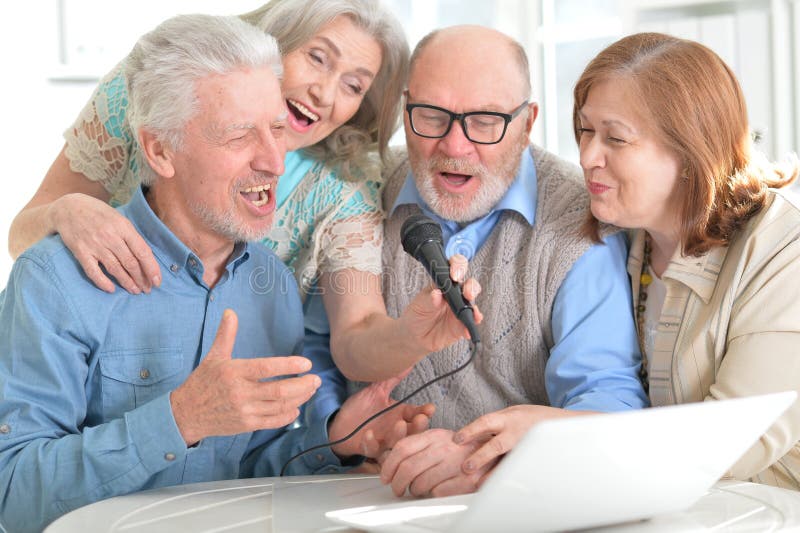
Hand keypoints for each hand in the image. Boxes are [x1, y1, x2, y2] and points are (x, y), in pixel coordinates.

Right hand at [48, 192, 160, 293]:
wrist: (68, 208)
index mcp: (123, 227)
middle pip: (131, 263)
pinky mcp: (81, 252)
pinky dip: (103, 282)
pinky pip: (93, 271)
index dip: (151, 269)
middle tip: (147, 289)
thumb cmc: (98, 213)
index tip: (157, 281)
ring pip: (115, 269)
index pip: (142, 252)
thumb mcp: (119, 218)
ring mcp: (95, 245)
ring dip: (127, 282)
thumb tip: (145, 257)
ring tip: (135, 290)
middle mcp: (110, 237)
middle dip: (141, 279)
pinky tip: (111, 289)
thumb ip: (130, 236)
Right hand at [170, 310, 320, 444]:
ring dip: (299, 398)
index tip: (306, 364)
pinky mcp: (246, 425)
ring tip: (311, 390)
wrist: (185, 414)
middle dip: (303, 385)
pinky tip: (296, 408)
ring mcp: (244, 411)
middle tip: (317, 379)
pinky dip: (287, 416)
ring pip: (279, 406)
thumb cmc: (202, 382)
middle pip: (279, 390)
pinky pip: (272, 421)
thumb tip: (230, 312)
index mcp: (234, 372)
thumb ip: (226, 335)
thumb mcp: (214, 356)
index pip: (266, 368)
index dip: (289, 365)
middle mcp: (240, 392)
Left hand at [329, 371, 434, 458]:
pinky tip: (369, 434)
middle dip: (419, 426)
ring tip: (399, 425)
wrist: (340, 424)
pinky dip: (371, 442)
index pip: (416, 413)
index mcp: (399, 414)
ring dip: (399, 434)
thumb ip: (393, 378)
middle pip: (413, 431)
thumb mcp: (377, 390)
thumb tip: (408, 361)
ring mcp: (383, 440)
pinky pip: (373, 449)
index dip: (425, 412)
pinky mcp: (369, 448)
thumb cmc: (362, 408)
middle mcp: (395, 429)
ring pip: (396, 442)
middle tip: (421, 418)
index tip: (430, 408)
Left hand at [380, 429, 495, 497]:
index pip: (403, 447)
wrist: (491, 452)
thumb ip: (416, 446)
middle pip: (408, 468)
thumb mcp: (438, 439)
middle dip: (398, 483)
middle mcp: (444, 447)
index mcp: (434, 435)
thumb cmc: (459, 448)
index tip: (386, 476)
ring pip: (421, 483)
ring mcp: (456, 463)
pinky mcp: (466, 480)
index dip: (389, 465)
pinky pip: (437, 493)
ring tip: (418, 490)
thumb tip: (388, 460)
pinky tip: (435, 490)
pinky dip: (432, 495)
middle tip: (397, 489)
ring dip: (415, 490)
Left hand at [400, 254, 482, 351]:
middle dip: (471, 286)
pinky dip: (473, 323)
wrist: (416, 336)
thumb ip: (428, 300)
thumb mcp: (419, 305)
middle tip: (467, 293)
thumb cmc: (417, 315)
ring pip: (473, 301)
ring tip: (472, 312)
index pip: (454, 267)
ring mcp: (461, 307)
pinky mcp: (463, 322)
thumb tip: (436, 294)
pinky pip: (472, 321)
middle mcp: (455, 292)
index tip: (455, 275)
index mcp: (442, 282)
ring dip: (474, 305)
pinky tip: (468, 328)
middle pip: (470, 283)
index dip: (457, 267)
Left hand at [453, 405, 587, 473]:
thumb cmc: (532, 417)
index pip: (486, 422)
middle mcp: (516, 432)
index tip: (457, 439)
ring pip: (508, 462)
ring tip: (480, 483)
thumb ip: (494, 424)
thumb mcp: (512, 413)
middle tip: (466, 467)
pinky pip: (517, 469)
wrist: (562, 422)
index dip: (470, 430)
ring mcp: (525, 447)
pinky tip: (498, 487)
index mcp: (508, 418)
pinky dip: (507, 478)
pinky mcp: (531, 459)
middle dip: (481, 456)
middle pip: (497, 445)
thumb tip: (471, 435)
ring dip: (493, 474)